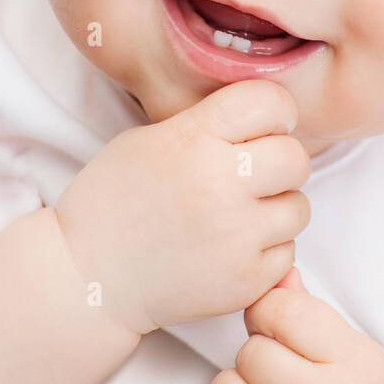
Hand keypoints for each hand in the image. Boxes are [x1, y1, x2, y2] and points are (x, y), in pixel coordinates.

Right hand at [54, 79, 310, 335]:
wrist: (85, 277)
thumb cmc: (115, 199)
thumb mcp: (150, 137)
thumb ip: (210, 123)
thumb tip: (268, 116)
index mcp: (194, 139)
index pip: (272, 103)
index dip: (275, 111)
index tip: (265, 124)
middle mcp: (220, 185)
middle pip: (296, 157)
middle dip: (279, 161)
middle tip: (253, 172)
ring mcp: (235, 237)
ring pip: (298, 206)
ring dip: (276, 206)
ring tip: (240, 212)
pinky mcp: (243, 281)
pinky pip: (287, 252)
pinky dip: (267, 249)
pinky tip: (233, 245)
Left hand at [207, 267, 383, 383]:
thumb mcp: (361, 354)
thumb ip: (317, 315)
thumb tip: (283, 276)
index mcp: (353, 365)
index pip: (285, 311)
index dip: (274, 309)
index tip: (282, 321)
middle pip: (254, 349)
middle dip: (264, 350)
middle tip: (287, 364)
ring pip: (228, 382)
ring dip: (242, 381)